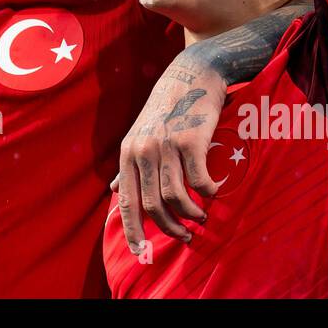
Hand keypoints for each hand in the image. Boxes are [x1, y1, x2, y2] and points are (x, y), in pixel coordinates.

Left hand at [113, 57, 226, 246]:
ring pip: (176, 197)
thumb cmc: (167, 108)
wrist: (192, 75)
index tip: (141, 252)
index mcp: (129, 153)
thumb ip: (128, 167)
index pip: (128, 202)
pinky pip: (199, 181)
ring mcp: (166, 145)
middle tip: (187, 236)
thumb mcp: (140, 135)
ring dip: (192, 215)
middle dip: (171, 228)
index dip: (134, 230)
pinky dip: (208, 193)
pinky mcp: (191, 140)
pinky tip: (214, 192)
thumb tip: (113, 192)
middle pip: (154, 205)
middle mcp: (143, 150)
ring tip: (202, 218)